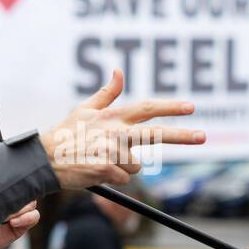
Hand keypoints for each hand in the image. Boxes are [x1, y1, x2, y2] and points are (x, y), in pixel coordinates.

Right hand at [39, 69, 205, 188]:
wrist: (45, 160)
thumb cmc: (66, 134)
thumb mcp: (85, 109)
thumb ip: (107, 93)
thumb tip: (119, 71)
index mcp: (113, 117)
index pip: (147, 109)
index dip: (170, 107)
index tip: (191, 107)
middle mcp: (115, 132)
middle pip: (156, 134)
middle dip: (182, 135)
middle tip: (203, 136)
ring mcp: (111, 152)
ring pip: (135, 164)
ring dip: (123, 165)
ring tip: (100, 160)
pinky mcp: (106, 170)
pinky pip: (123, 178)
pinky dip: (112, 177)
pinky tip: (95, 170)